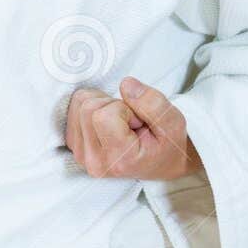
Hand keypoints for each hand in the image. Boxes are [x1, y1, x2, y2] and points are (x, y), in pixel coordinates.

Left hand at [65, 77, 203, 181]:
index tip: (137, 121)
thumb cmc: (167, 144)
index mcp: (119, 160)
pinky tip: (108, 123)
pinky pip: (73, 107)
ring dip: (103, 104)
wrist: (161, 162)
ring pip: (79, 103)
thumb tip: (126, 84)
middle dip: (112, 104)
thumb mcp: (174, 123)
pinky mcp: (74, 143)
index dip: (123, 108)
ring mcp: (81, 154)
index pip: (103, 116)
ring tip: (121, 122)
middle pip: (88, 106)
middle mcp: (94, 161)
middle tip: (130, 121)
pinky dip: (93, 107)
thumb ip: (153, 104)